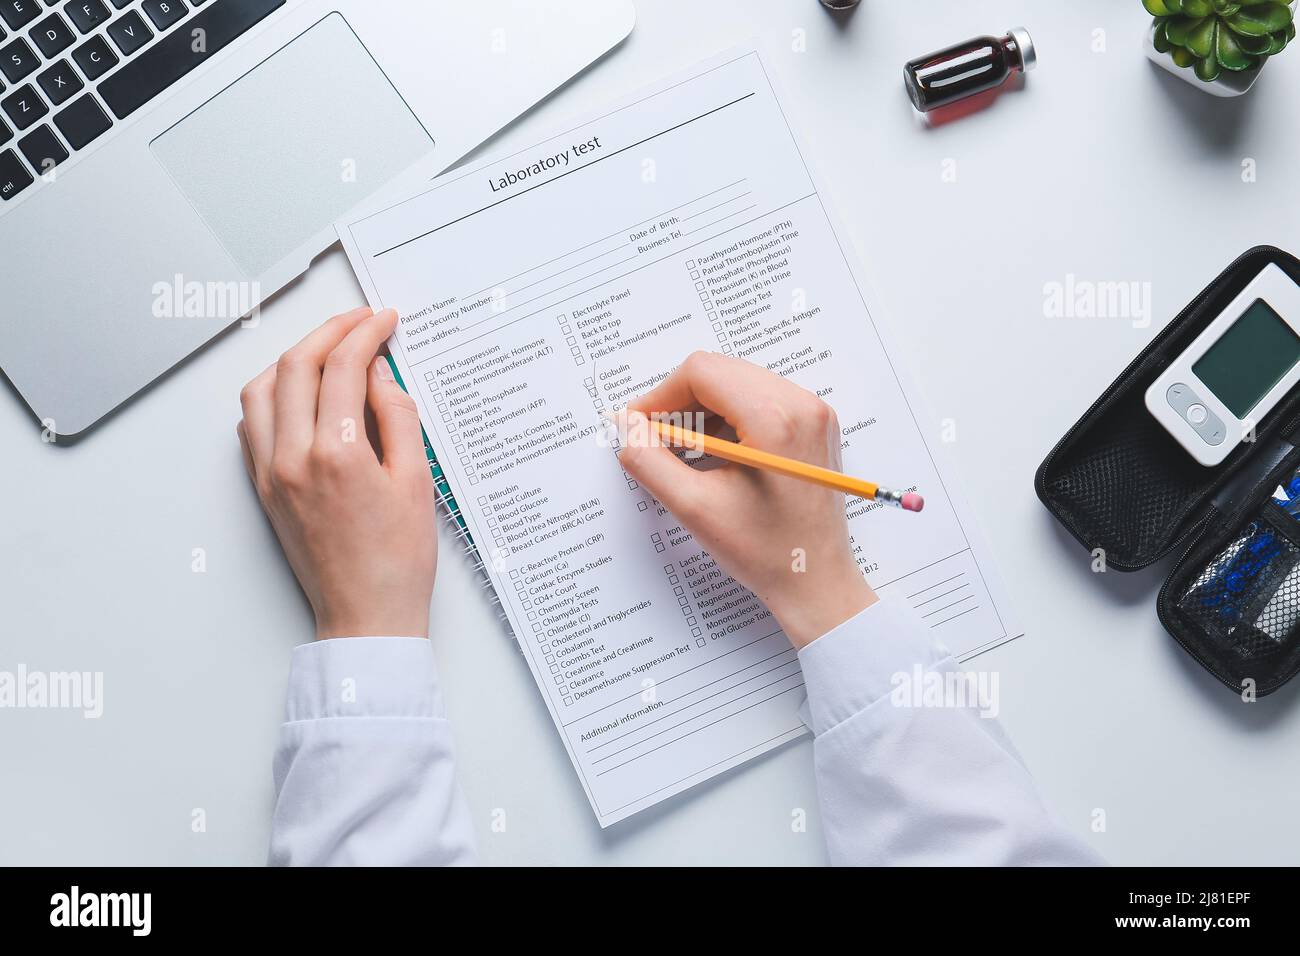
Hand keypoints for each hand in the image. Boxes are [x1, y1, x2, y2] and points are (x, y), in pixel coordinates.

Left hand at [237, 306, 435, 640]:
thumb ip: (398, 418)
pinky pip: (253, 423)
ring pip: (262, 389)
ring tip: (328, 351)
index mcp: (338, 455)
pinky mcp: (263, 489)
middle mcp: (294, 459)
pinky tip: (301, 394)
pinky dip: (272, 394)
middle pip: (296, 366)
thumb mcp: (417, 481)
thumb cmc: (398, 561)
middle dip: (329, 333)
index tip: (384, 321)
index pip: (343, 369)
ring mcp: (271, 474)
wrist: (366, 617)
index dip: (365, 334)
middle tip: (360, 322)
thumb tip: (380, 374)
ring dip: (293, 359)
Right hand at [617, 352, 874, 648]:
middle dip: (680, 401)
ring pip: (738, 382)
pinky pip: (761, 399)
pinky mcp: (815, 425)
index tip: (639, 426)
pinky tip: (714, 454)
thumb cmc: (765, 552)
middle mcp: (801, 404)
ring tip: (684, 453)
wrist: (816, 580)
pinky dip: (728, 418)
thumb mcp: (694, 508)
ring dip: (703, 411)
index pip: (702, 372)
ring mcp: (813, 412)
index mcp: (775, 419)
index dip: (660, 395)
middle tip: (655, 440)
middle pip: (721, 371)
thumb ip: (650, 460)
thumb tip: (627, 427)